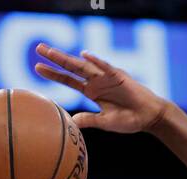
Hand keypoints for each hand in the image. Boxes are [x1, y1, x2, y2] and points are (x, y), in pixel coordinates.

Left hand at [34, 45, 168, 133]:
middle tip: (39, 48)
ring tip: (52, 51)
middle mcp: (96, 81)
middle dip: (55, 58)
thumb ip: (89, 120)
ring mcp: (106, 77)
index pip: (68, 80)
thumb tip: (72, 122)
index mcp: (92, 91)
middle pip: (71, 68)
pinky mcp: (119, 77)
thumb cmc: (129, 120)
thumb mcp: (105, 122)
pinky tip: (84, 54)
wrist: (149, 117)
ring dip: (68, 58)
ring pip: (83, 65)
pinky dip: (96, 61)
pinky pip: (106, 67)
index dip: (53, 74)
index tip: (37, 68)